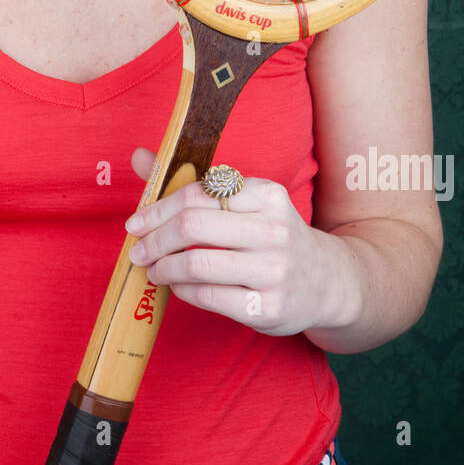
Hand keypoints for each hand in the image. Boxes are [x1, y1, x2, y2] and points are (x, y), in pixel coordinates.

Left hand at [125, 147, 339, 335]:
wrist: (327, 281)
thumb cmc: (271, 235)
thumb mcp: (245, 203)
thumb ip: (192, 184)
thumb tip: (138, 156)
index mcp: (267, 194)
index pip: (197, 195)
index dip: (158, 209)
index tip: (136, 223)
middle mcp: (274, 230)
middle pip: (192, 227)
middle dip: (154, 239)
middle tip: (138, 250)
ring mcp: (273, 271)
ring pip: (195, 265)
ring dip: (163, 268)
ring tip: (154, 270)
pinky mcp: (268, 308)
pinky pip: (208, 296)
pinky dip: (182, 291)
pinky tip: (179, 286)